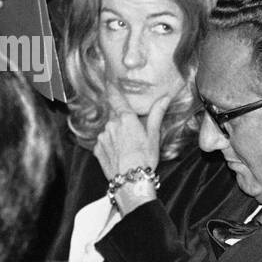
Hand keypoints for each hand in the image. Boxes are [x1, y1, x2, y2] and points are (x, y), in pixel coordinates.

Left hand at [94, 88, 170, 212]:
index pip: (116, 98)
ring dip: (116, 135)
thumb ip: (156, 114)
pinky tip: (119, 155)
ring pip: (109, 130)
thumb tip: (165, 98)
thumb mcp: (153, 136)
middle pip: (116, 117)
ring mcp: (102, 137)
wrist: (130, 181)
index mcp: (126, 119)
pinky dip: (110, 145)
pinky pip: (103, 142)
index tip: (110, 81)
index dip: (113, 89)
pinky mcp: (97, 149)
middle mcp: (111, 124)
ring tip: (128, 149)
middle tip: (133, 135)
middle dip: (122, 122)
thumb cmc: (145, 158)